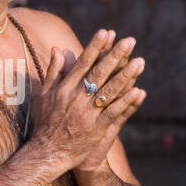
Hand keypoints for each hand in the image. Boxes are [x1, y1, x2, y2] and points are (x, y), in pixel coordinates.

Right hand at [29, 28, 146, 175]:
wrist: (47, 153)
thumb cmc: (45, 123)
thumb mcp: (44, 95)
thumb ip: (53, 71)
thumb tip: (57, 48)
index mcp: (64, 88)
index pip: (82, 62)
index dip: (95, 47)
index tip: (106, 32)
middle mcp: (76, 98)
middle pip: (99, 73)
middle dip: (115, 55)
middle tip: (129, 41)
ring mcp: (87, 114)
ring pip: (109, 91)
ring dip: (126, 76)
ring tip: (140, 61)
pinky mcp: (96, 129)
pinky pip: (114, 113)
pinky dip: (126, 102)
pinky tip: (139, 91)